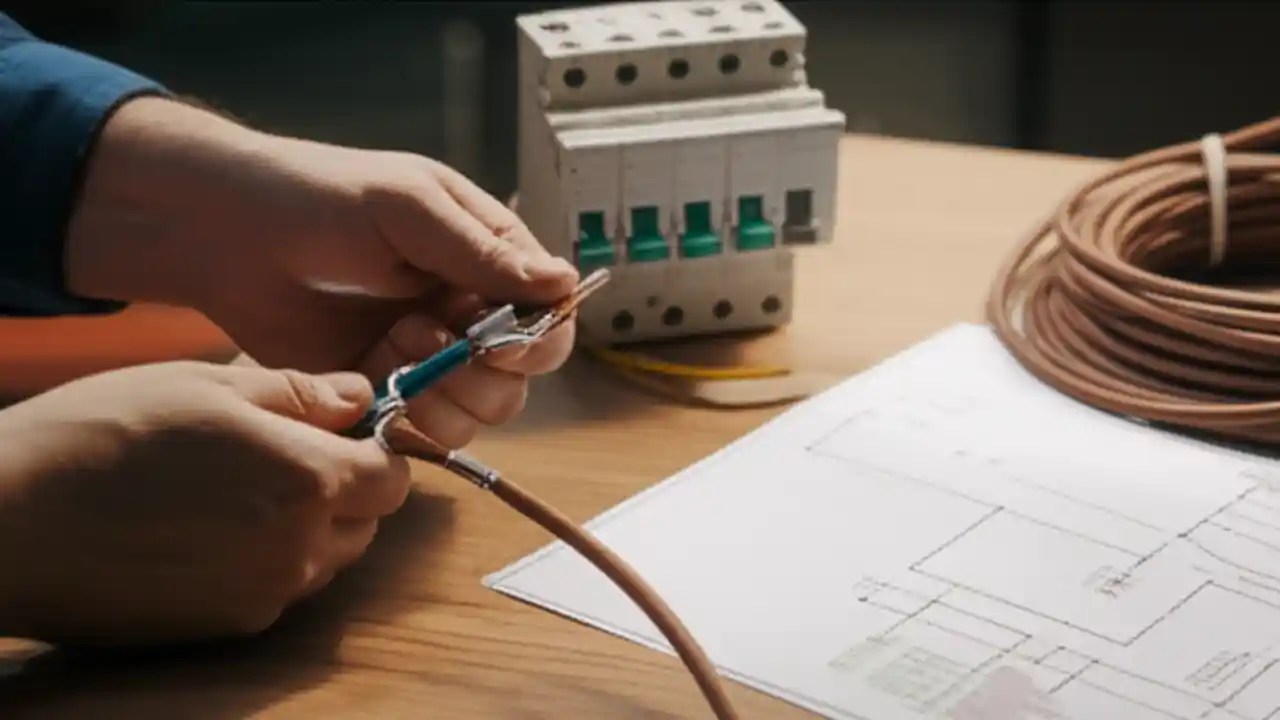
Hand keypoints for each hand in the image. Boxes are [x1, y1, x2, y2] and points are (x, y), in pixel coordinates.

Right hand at [0, 361, 408, 643]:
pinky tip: (205, 531)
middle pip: (366, 522)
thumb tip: (361, 398)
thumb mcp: (209, 383)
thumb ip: (301, 394)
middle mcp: (300, 548)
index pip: (393, 476)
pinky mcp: (227, 626)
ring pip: (326, 559)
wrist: (8, 521)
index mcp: (309, 479)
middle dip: (343, 488)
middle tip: (278, 454)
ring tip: (233, 491)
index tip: (343, 431)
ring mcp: (264, 595)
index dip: (376, 449)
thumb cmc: (103, 433)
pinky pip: (278, 589)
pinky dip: (266, 561)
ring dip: (307, 527)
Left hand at [66, 97, 579, 449]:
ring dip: (439, 393)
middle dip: (476, 370)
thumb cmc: (319, 198)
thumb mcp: (408, 210)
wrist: (228, 234)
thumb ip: (481, 253)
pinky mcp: (385, 391)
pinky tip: (368, 374)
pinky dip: (405, 415)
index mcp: (487, 259)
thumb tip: (562, 281)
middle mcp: (468, 313)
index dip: (534, 340)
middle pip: (519, 379)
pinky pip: (423, 430)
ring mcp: (428, 357)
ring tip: (390, 346)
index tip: (494, 340)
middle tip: (420, 333)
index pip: (550, 317)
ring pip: (477, 414)